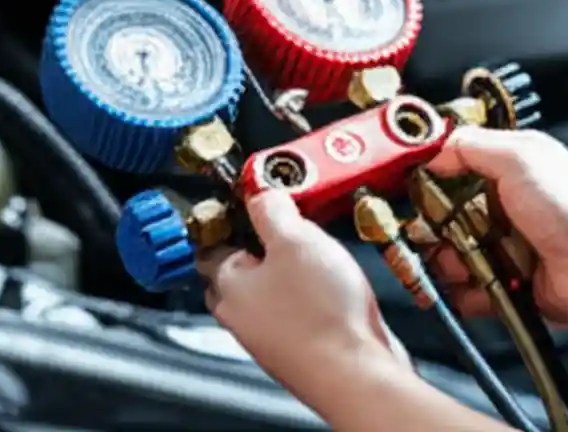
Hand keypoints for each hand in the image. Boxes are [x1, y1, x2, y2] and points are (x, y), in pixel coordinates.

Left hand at [196, 190, 411, 397]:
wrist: (357, 373)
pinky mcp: (300, 349)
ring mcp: (270, 336)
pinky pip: (295, 315)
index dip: (230, 220)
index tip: (249, 205)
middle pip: (238, 274)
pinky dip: (307, 301)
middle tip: (285, 230)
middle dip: (258, 251)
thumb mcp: (297, 239)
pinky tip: (332, 292)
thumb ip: (274, 211)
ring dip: (287, 276)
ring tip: (317, 258)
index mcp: (230, 285)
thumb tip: (261, 194)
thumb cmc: (322, 316)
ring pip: (268, 295)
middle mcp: (243, 315)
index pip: (210, 245)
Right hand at [425, 126, 567, 326]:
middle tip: (441, 232)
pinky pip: (465, 292)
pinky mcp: (503, 284)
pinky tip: (476, 284)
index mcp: (501, 172)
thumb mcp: (518, 156)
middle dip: (431, 229)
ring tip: (467, 260)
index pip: (445, 172)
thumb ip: (469, 146)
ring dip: (447, 262)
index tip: (413, 191)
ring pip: (446, 257)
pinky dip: (463, 293)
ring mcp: (499, 248)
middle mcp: (498, 210)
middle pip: (437, 220)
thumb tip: (432, 152)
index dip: (425, 183)